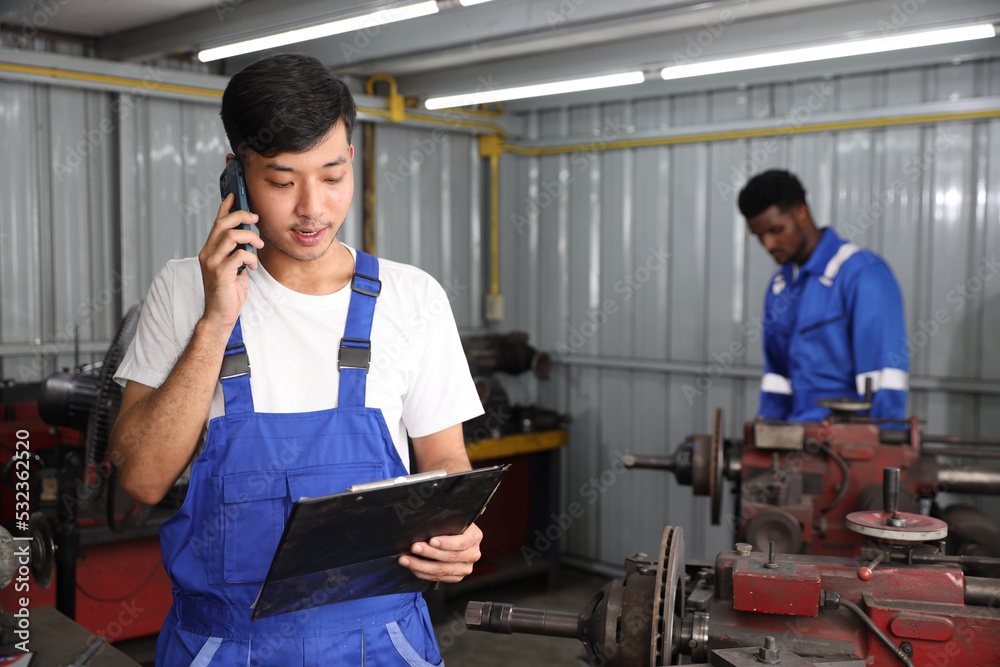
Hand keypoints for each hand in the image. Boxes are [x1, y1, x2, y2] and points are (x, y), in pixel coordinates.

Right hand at [198, 193, 263, 331]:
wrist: (220, 314)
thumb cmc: (228, 292)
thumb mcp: (233, 267)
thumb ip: (237, 252)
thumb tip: (250, 239)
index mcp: (210, 250)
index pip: (216, 223)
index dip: (225, 208)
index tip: (235, 196)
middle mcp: (208, 253)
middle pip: (222, 225)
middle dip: (241, 216)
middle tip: (256, 219)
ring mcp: (212, 262)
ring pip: (231, 237)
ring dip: (250, 238)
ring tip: (259, 247)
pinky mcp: (220, 273)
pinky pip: (239, 255)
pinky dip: (250, 258)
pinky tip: (253, 267)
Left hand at [399, 523, 481, 582]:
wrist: (459, 536)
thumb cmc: (453, 525)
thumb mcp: (453, 518)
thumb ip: (444, 520)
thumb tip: (425, 519)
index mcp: (474, 537)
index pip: (461, 542)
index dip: (446, 543)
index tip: (431, 540)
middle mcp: (473, 554)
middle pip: (450, 557)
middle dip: (429, 553)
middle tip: (414, 547)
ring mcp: (465, 567)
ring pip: (442, 570)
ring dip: (421, 565)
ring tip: (406, 559)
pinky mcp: (456, 576)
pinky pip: (438, 578)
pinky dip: (423, 573)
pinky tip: (412, 567)